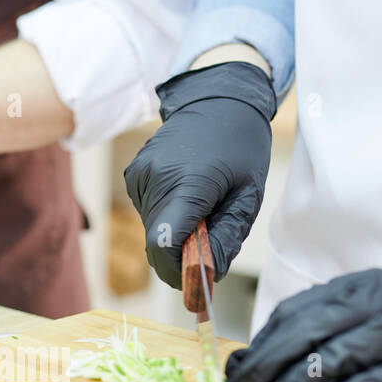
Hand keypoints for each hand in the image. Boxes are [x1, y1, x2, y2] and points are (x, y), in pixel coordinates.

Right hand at [124, 61, 274, 288]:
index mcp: (187, 183)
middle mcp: (155, 179)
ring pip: (152, 229)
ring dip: (175, 231)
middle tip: (210, 239)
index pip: (164, 245)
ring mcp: (139, 176)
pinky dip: (167, 214)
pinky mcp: (133, 175)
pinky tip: (187, 191)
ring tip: (202, 205)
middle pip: (157, 242)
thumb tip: (207, 275)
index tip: (196, 283)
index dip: (177, 273)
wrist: (217, 98)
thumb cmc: (240, 145)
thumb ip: (226, 239)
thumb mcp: (248, 196)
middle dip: (182, 253)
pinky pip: (148, 212)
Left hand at [227, 269, 381, 381]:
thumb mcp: (367, 321)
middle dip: (264, 366)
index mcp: (359, 287)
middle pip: (306, 333)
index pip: (295, 312)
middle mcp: (378, 304)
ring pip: (332, 359)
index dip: (260, 344)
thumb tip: (250, 364)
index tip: (235, 373)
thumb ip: (318, 336)